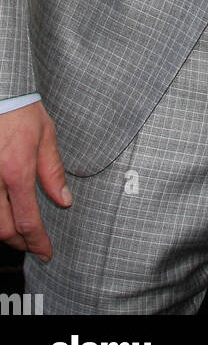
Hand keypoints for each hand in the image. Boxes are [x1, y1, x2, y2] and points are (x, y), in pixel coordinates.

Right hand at [0, 102, 71, 259]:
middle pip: (4, 229)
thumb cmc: (21, 110)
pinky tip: (3, 215)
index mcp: (16, 171)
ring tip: (18, 234)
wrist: (1, 92)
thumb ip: (53, 172)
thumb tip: (64, 200)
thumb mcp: (46, 136)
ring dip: (4, 232)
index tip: (45, 252)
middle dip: (20, 243)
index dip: (38, 242)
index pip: (28, 220)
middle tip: (33, 245)